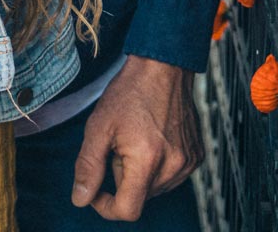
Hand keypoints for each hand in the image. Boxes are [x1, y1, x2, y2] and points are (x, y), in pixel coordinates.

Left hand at [70, 55, 204, 221]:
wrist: (163, 67)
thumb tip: (80, 198)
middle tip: (118, 146)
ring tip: (136, 140)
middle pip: (139, 197)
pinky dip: (157, 166)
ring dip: (140, 173)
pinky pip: (170, 176)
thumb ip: (88, 166)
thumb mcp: (98, 127)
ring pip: (154, 188)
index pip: (128, 210)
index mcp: (147, 160)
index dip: (105, 206)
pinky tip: (153, 140)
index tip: (96, 190)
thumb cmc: (129, 93)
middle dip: (122, 179)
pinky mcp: (196, 157)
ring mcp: (188, 163)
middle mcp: (173, 166)